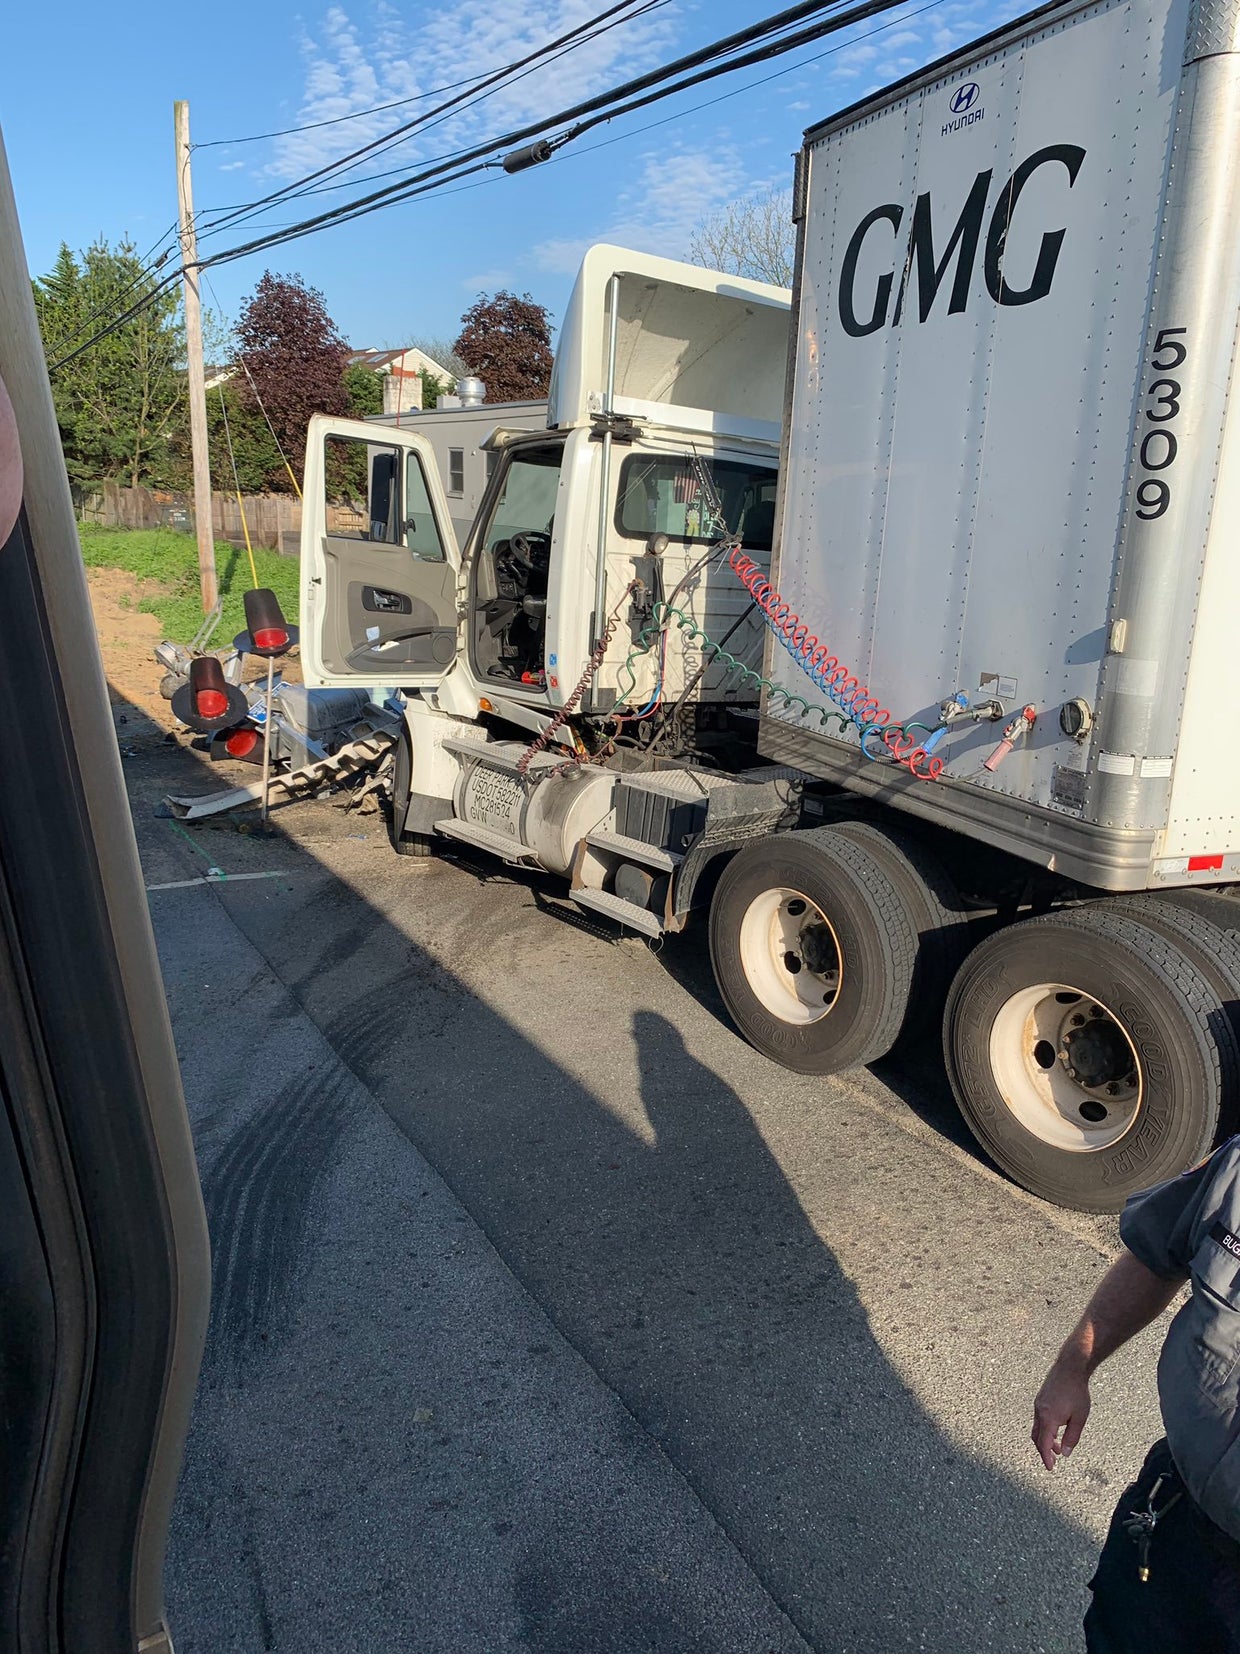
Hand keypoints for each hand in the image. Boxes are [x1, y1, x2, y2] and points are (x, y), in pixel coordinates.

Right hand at [1032, 1355, 1090, 1470]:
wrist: (1070, 1368)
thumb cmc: (1077, 1392)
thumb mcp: (1079, 1418)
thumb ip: (1071, 1438)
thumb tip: (1065, 1453)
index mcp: (1048, 1418)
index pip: (1043, 1443)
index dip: (1045, 1458)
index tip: (1050, 1468)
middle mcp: (1039, 1412)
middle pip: (1036, 1437)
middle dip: (1043, 1450)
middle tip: (1053, 1460)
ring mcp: (1038, 1404)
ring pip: (1037, 1428)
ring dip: (1045, 1440)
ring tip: (1057, 1447)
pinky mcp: (1040, 1399)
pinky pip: (1039, 1419)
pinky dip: (1045, 1429)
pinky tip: (1056, 1430)